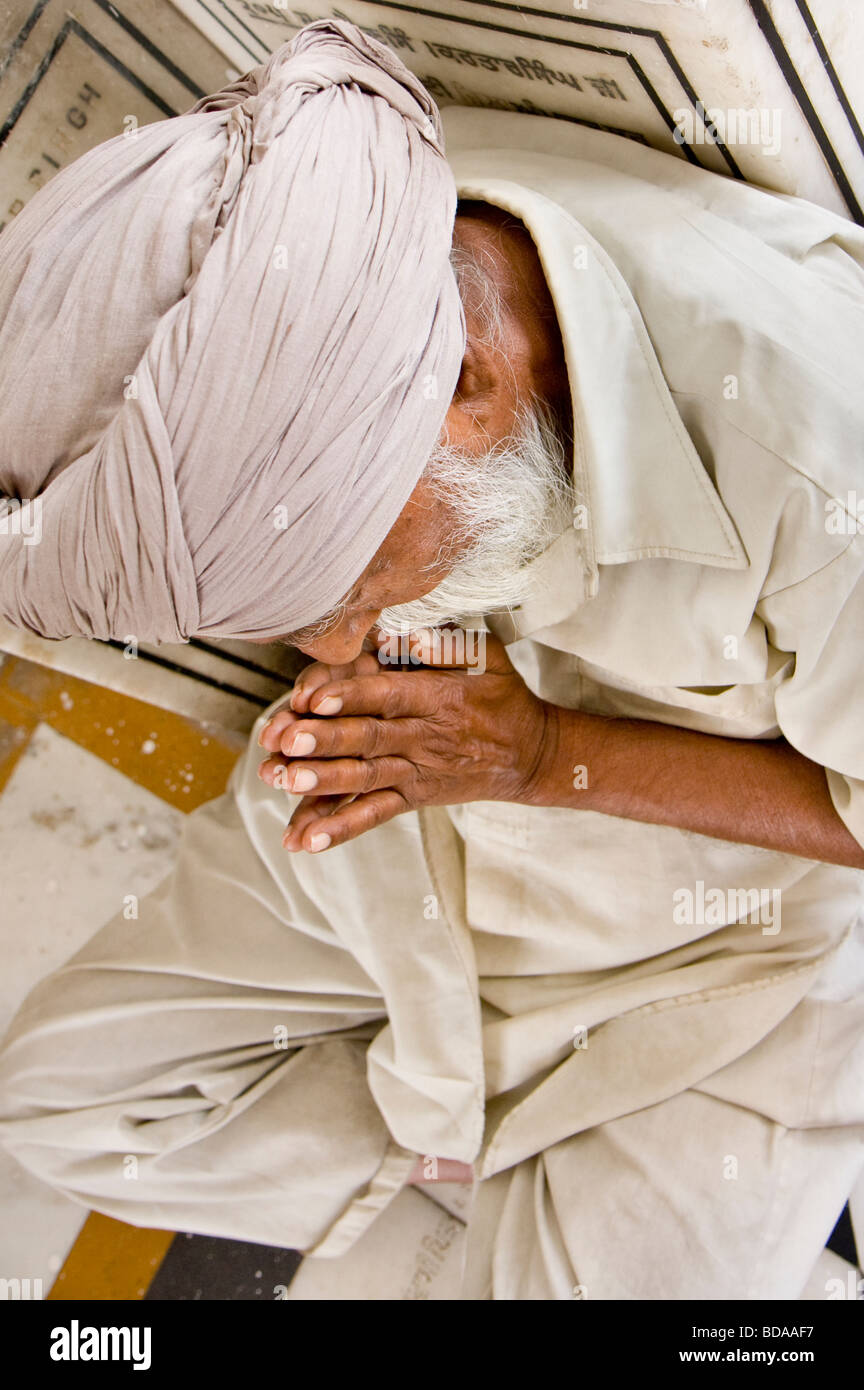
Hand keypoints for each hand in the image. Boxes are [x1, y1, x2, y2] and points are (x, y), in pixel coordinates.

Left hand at [256, 627, 551, 851]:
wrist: (532, 755)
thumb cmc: (503, 697)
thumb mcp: (489, 658)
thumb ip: (447, 643)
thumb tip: (406, 633)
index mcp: (439, 698)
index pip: (390, 696)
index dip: (352, 696)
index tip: (315, 696)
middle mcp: (425, 738)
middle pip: (369, 738)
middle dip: (326, 739)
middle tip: (287, 741)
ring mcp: (417, 772)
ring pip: (365, 778)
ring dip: (323, 782)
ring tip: (285, 782)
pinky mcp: (413, 797)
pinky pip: (375, 815)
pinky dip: (341, 828)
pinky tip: (307, 840)